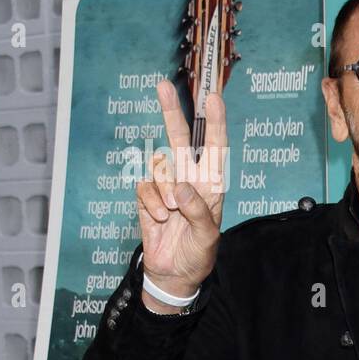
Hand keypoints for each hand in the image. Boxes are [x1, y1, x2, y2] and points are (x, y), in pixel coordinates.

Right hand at [136, 81, 226, 303]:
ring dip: (164, 190)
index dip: (214, 122)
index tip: (213, 98)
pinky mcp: (147, 196)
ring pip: (159, 167)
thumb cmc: (198, 253)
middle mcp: (189, 179)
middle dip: (172, 112)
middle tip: (163, 86)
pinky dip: (150, 203)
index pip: (214, 147)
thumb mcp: (207, 235)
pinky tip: (158, 219)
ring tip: (171, 214)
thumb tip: (181, 188)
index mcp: (211, 184)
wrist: (174, 273)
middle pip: (179, 139)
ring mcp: (166, 186)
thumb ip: (198, 211)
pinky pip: (143, 187)